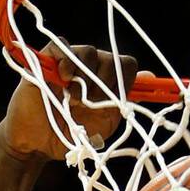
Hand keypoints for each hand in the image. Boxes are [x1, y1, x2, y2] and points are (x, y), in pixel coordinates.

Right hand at [1, 41, 139, 161]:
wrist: (37, 144)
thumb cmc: (70, 135)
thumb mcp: (103, 124)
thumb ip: (123, 103)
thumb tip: (152, 78)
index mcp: (108, 84)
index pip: (126, 65)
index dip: (123, 82)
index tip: (112, 102)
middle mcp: (92, 69)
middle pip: (111, 58)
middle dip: (105, 84)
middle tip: (90, 105)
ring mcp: (70, 62)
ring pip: (88, 52)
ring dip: (85, 77)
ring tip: (73, 99)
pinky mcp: (48, 60)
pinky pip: (61, 46)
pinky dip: (66, 61)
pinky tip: (64, 79)